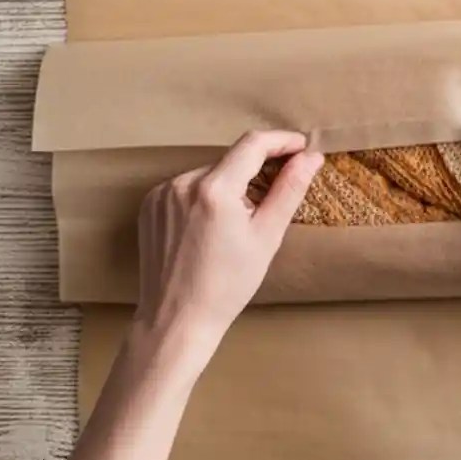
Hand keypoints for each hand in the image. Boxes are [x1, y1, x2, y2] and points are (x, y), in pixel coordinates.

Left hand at [135, 130, 323, 368]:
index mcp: (215, 189)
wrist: (177, 319)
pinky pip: (185, 189)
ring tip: (234, 227)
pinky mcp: (149, 206)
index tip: (300, 146)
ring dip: (228, 187)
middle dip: (254, 173)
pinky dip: (204, 199)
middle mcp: (183, 183)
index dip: (281, 140)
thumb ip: (289, 190)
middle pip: (230, 162)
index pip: (253, 144)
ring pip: (208, 175)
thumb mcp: (267, 237)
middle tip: (271, 202)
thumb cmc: (227, 285)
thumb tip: (311, 157)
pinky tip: (208, 230)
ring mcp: (161, 194)